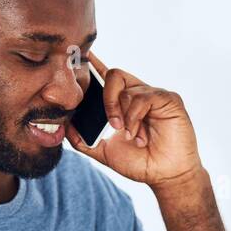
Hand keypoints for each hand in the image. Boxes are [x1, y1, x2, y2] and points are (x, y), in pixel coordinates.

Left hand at [67, 51, 202, 190]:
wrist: (164, 175)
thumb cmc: (139, 162)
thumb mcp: (104, 152)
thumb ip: (84, 141)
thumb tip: (63, 127)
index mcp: (122, 103)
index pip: (106, 76)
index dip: (94, 63)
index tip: (80, 54)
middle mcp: (137, 94)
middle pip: (114, 75)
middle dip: (106, 99)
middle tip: (111, 125)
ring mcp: (153, 95)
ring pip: (127, 89)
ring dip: (123, 116)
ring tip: (129, 136)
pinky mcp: (168, 99)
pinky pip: (143, 97)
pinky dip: (135, 117)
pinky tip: (138, 135)